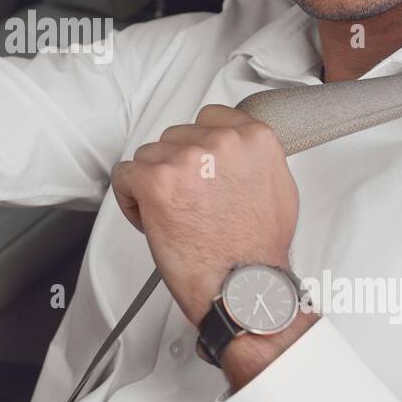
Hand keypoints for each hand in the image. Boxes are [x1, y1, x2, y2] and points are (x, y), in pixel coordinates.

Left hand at [110, 103, 300, 326]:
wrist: (242, 286)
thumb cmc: (256, 249)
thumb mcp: (278, 188)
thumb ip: (254, 159)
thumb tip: (238, 152)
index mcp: (253, 138)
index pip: (209, 116)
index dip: (198, 144)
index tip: (197, 164)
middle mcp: (220, 142)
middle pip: (176, 137)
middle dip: (176, 166)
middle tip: (188, 201)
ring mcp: (185, 159)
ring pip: (149, 156)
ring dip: (153, 182)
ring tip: (173, 214)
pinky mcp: (155, 180)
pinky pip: (123, 175)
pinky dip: (130, 198)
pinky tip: (151, 217)